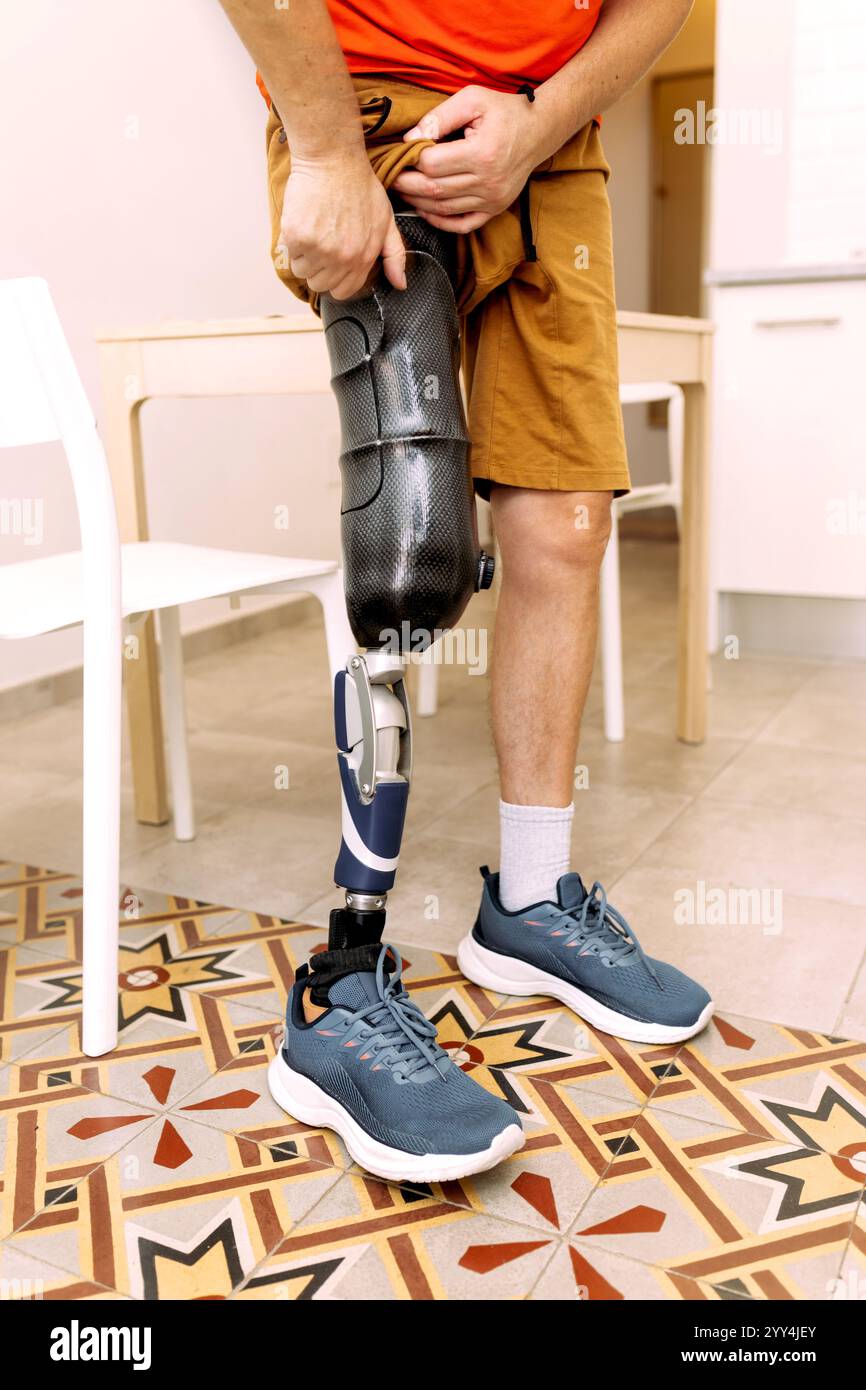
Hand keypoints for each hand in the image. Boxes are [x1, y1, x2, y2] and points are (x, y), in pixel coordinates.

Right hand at [279, 153, 406, 298]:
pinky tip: (304, 221)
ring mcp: (319, 248)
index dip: (335, 278)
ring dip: (304, 256)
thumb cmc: (359, 185)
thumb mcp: (386, 220)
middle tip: (321, 241)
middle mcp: (342, 257)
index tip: (332, 261)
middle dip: (318, 268)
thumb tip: (400, 284)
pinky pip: (290, 255)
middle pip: (320, 285)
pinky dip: (292, 242)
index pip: (343, 291)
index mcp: (363, 257)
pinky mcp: (297, 237)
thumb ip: (394, 255)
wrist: (334, 158)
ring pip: (302, 272)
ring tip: (313, 230)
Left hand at [392, 85, 550, 232]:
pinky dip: (440, 222)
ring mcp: (492, 200)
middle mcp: (487, 181)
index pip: (432, 164)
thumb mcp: (472, 99)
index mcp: (481, 153)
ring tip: (403, 190)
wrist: (538, 131)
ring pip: (443, 209)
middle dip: (406, 184)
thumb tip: (410, 139)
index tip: (400, 153)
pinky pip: (462, 225)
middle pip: (433, 190)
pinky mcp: (495, 209)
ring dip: (417, 203)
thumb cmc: (503, 111)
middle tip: (391, 175)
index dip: (410, 159)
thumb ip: (439, 117)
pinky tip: (425, 210)